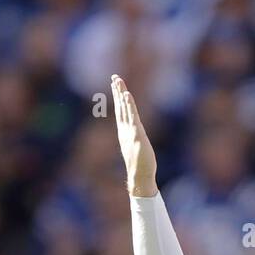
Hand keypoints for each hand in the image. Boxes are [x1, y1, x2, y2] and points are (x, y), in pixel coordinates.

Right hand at [111, 74, 156, 196]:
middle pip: (120, 106)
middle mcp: (125, 129)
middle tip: (115, 77)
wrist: (140, 176)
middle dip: (117, 91)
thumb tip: (136, 139)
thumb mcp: (137, 149)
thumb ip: (135, 141)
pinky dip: (129, 105)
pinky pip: (132, 116)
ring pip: (124, 108)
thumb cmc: (140, 166)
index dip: (118, 98)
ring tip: (118, 80)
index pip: (121, 111)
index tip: (116, 85)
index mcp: (125, 131)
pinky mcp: (136, 134)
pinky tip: (126, 95)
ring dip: (121, 94)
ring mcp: (129, 131)